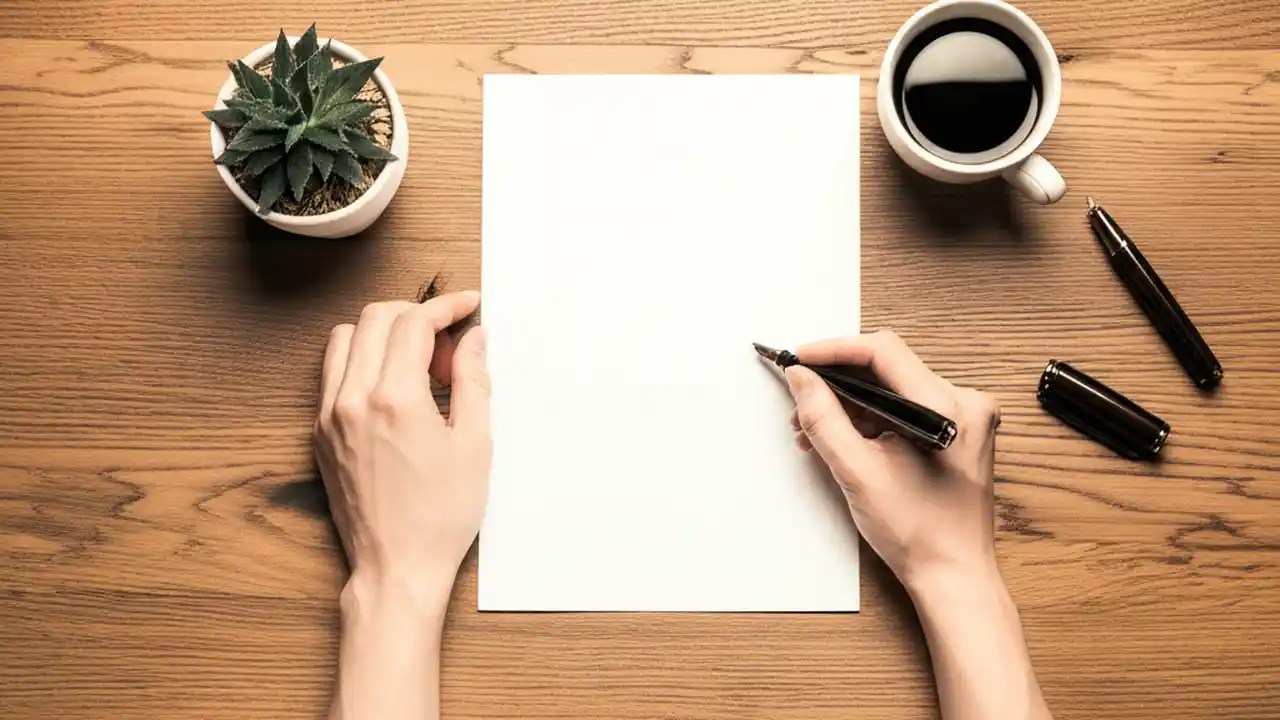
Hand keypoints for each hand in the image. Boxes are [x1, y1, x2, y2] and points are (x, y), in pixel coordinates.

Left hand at [314, 292, 490, 590]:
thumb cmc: (440, 517)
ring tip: (420, 363)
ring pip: (345, 339)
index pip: (414, 322)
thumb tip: (474, 338)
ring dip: (383, 334)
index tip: (469, 306)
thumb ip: (474, 381)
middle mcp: (352, 399)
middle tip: (450, 342)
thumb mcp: (474, 445)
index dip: (447, 306)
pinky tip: (394, 388)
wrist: (396, 569)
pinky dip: (361, 361)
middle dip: (417, 315)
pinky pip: (333, 374)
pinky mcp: (319, 435)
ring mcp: (329, 416)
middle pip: (375, 318)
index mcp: (394, 399)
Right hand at [785, 330, 1000, 592]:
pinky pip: (906, 408)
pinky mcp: (956, 433)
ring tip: (813, 428)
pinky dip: (871, 418)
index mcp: (949, 407)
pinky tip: (842, 437)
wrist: (954, 576)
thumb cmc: (918, 533)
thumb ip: (824, 418)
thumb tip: (801, 378)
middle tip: (800, 398)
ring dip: (851, 403)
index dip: (835, 350)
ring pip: (893, 389)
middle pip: (888, 368)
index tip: (800, 359)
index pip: (884, 352)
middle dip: (838, 382)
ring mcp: (964, 418)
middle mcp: (965, 404)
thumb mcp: (857, 472)